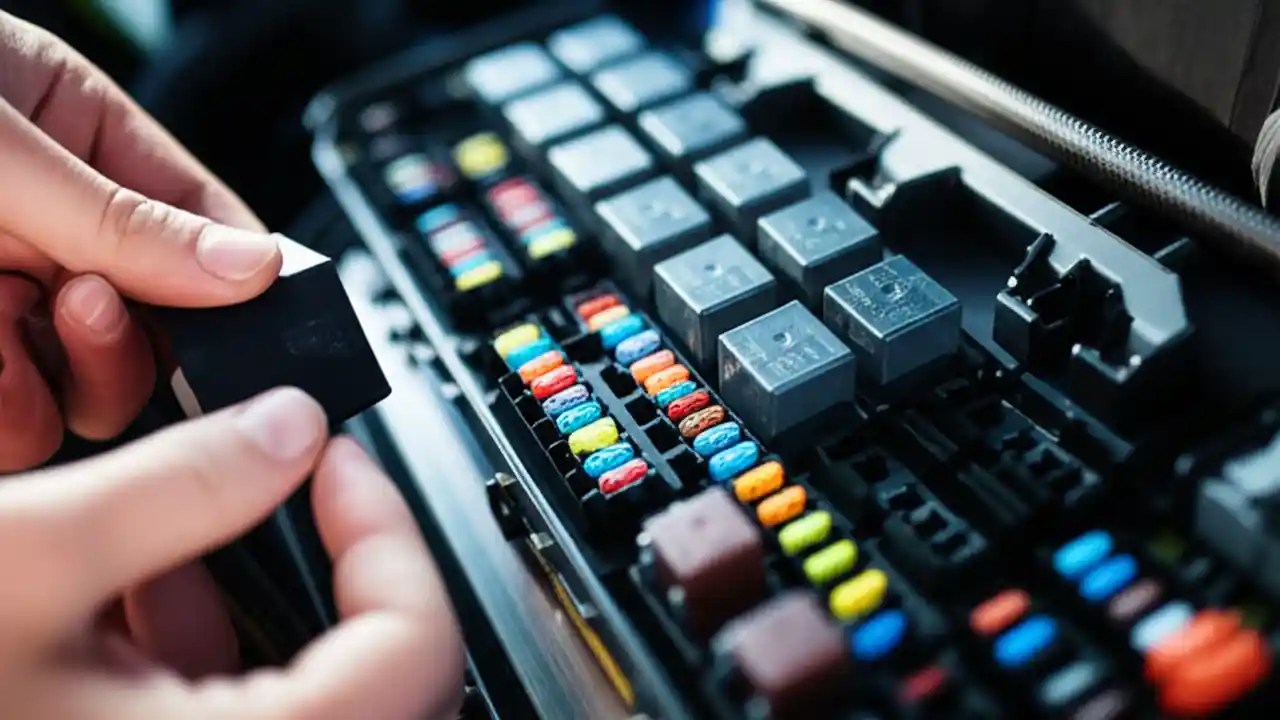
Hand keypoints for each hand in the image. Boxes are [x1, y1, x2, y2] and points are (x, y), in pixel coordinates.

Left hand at [0, 11, 284, 469]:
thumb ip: (122, 216)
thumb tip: (254, 269)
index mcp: (87, 147)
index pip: (208, 229)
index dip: (242, 285)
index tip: (261, 332)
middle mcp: (58, 231)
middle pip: (168, 328)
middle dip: (141, 335)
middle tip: (87, 300)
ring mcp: (9, 297)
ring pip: (100, 389)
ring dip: (75, 373)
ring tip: (18, 312)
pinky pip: (25, 422)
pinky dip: (12, 409)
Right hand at [0, 388, 464, 719]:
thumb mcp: (18, 558)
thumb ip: (176, 488)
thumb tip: (286, 430)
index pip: (412, 651)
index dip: (393, 535)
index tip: (342, 462)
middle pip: (377, 681)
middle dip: (342, 568)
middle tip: (298, 484)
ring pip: (302, 704)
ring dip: (265, 608)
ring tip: (202, 528)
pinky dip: (204, 660)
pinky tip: (136, 599)